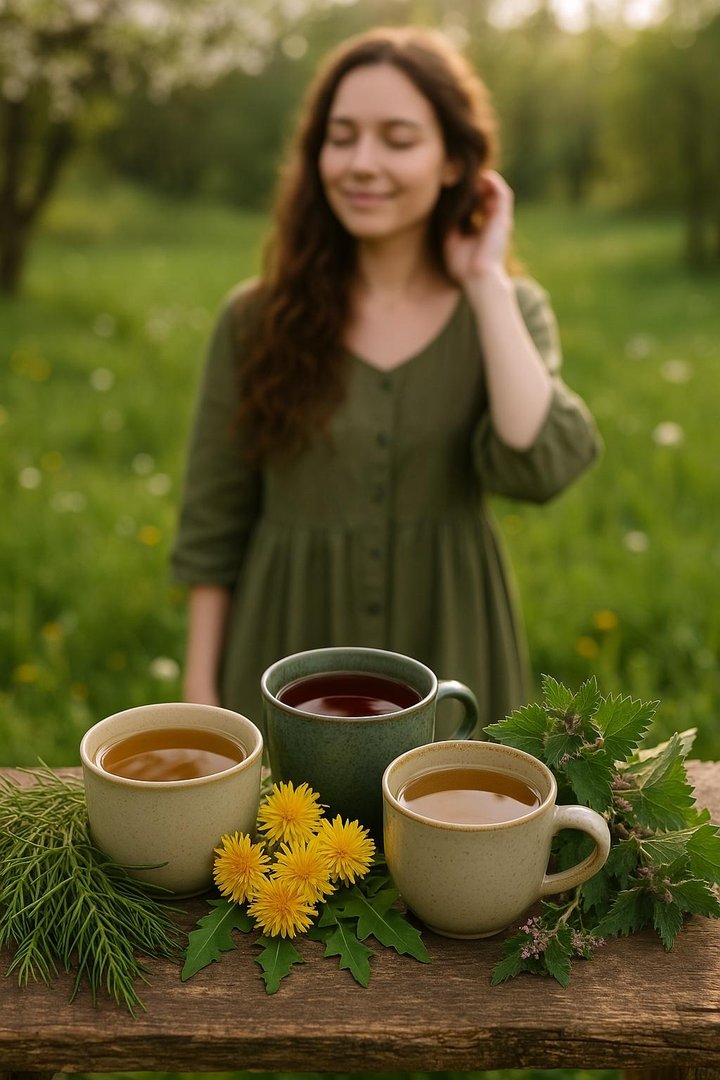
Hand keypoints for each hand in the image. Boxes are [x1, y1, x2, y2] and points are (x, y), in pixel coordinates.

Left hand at [444, 170, 513, 286]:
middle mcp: (492, 223)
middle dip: (476, 184)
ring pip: (496, 192)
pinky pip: (503, 194)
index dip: (469, 193)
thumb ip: (450, 224)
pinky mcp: (503, 218)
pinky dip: (495, 183)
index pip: (478, 205)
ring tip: (473, 173)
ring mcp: (499, 220)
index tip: (454, 185)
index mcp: (482, 229)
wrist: (476, 277)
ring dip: (486, 181)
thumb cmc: (463, 267)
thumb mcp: (451, 240)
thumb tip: (441, 209)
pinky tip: (484, 176)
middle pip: (487, 195)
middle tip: (461, 176)